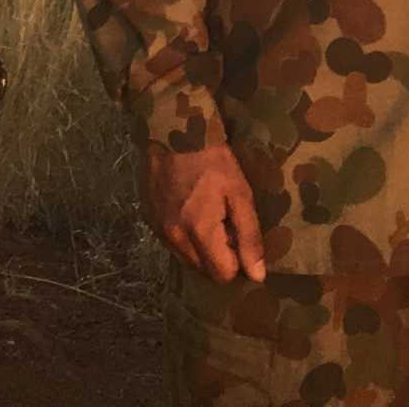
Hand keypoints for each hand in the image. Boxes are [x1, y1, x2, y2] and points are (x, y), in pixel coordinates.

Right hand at [148, 142, 264, 282]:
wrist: (173, 132)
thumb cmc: (213, 161)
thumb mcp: (240, 194)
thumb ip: (249, 236)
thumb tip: (257, 276)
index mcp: (200, 233)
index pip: (223, 275)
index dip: (237, 261)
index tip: (239, 236)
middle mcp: (176, 240)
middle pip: (205, 272)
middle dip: (220, 257)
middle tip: (226, 224)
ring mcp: (160, 231)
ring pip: (188, 261)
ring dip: (202, 249)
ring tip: (210, 217)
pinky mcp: (151, 222)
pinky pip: (174, 245)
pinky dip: (186, 238)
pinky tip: (192, 211)